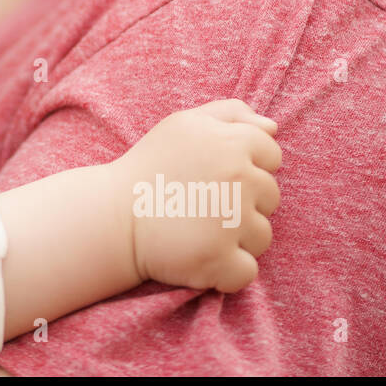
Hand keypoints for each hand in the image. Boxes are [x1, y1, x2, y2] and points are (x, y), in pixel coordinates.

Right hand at [113, 99, 281, 293]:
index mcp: (233, 143)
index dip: (247, 166)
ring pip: (262, 236)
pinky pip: (247, 272)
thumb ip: (230, 113)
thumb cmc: (150, 166)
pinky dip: (227, 272)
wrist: (113, 217)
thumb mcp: (184, 124)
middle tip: (201, 203)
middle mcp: (239, 179)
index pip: (272, 156)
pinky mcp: (220, 260)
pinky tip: (199, 257)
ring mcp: (231, 222)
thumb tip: (272, 127)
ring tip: (198, 230)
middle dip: (243, 202)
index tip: (213, 176)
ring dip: (236, 238)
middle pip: (270, 197)